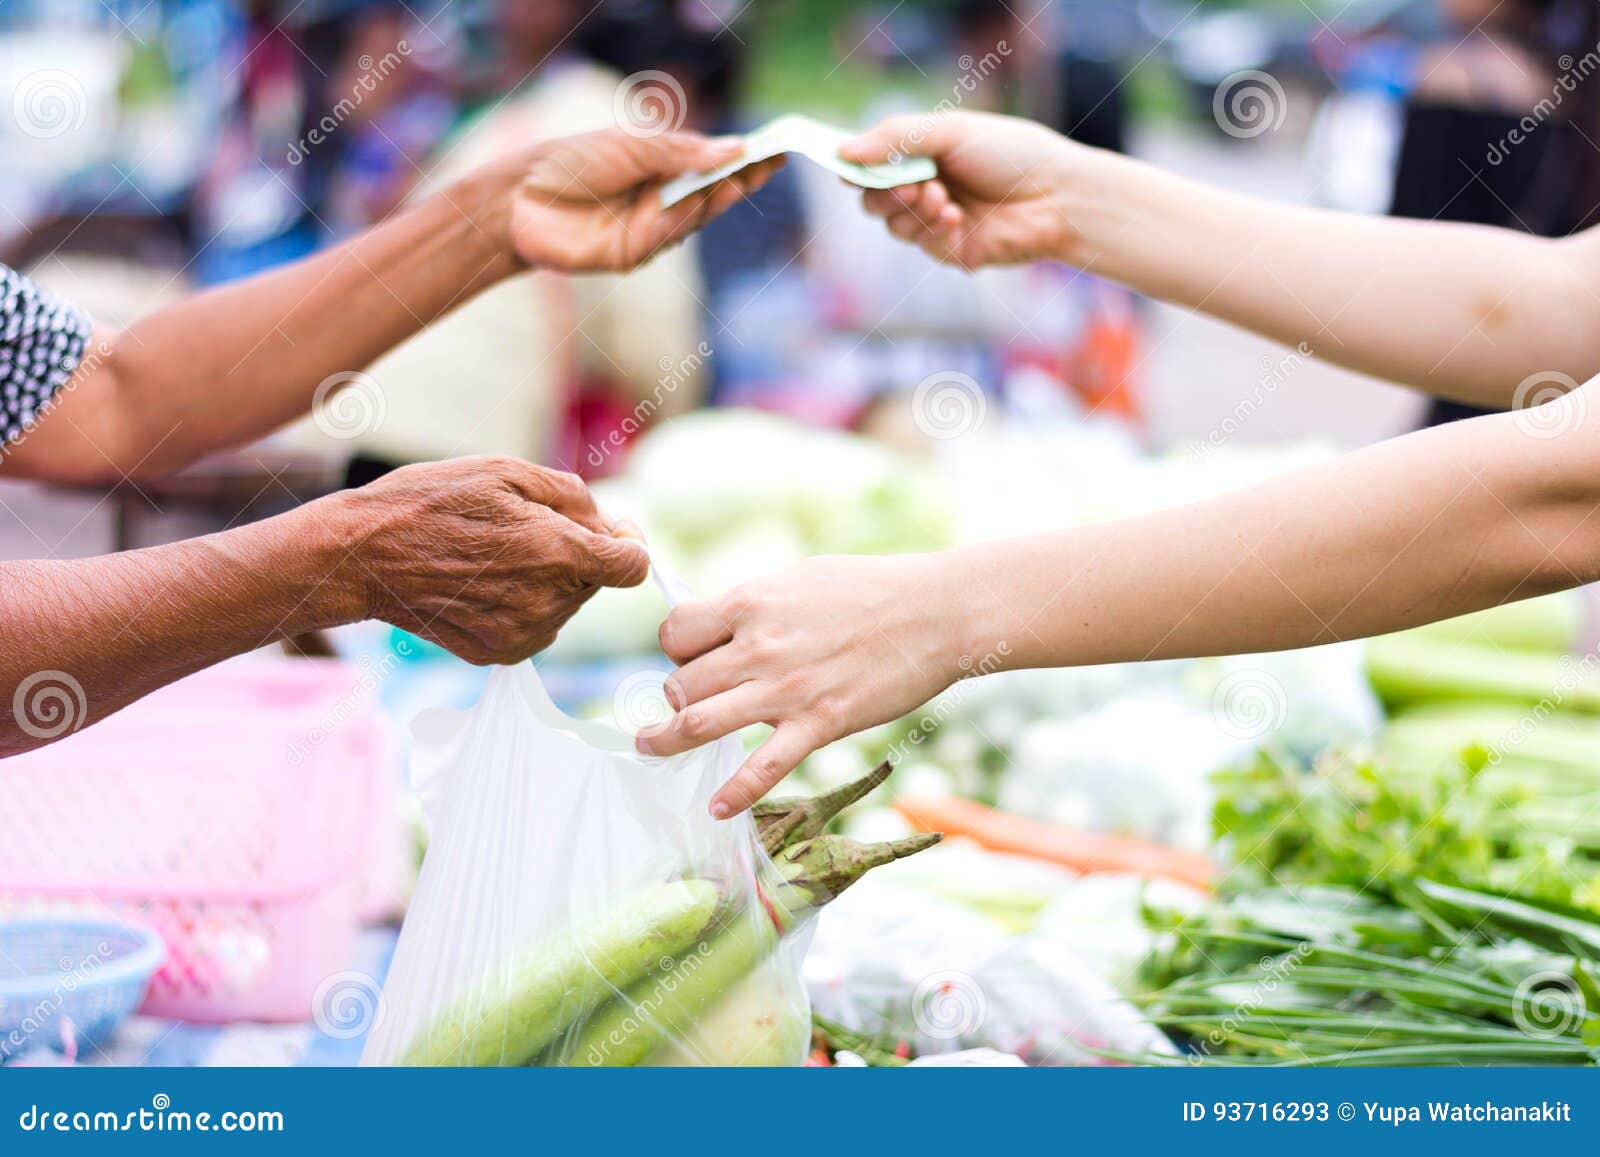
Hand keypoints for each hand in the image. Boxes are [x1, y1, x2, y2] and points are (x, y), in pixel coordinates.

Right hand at [337, 456, 648, 663]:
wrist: (362, 556)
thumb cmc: (431, 502)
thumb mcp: (506, 470)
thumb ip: (574, 496)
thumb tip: (613, 526)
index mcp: (557, 553)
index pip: (634, 566)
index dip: (626, 543)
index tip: (603, 530)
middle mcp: (547, 602)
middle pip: (597, 581)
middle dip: (578, 553)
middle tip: (524, 528)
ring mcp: (522, 634)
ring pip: (567, 604)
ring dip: (549, 580)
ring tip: (495, 554)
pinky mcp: (499, 654)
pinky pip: (536, 626)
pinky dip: (523, 604)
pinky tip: (484, 581)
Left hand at [503, 129, 785, 271]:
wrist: (520, 199)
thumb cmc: (572, 162)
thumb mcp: (631, 146)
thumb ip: (680, 152)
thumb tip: (733, 148)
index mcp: (662, 169)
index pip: (713, 165)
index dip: (743, 160)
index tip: (774, 150)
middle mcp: (660, 200)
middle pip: (711, 194)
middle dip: (740, 180)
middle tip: (765, 166)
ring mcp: (648, 230)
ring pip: (692, 218)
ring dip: (715, 199)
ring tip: (738, 178)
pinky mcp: (632, 255)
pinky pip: (665, 238)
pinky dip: (680, 221)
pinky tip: (693, 202)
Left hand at [636, 553, 978, 816]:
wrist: (937, 613)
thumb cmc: (873, 589)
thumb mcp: (802, 580)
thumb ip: (759, 605)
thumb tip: (726, 622)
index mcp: (752, 603)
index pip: (676, 633)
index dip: (675, 649)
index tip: (690, 657)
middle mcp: (758, 647)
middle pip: (682, 682)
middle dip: (674, 697)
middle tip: (686, 703)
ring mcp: (787, 690)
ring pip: (701, 722)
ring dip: (668, 741)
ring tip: (651, 750)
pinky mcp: (820, 724)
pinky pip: (764, 767)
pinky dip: (735, 792)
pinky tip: (716, 808)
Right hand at [839, 111, 1083, 268]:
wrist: (1057, 195)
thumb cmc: (1011, 153)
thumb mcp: (951, 131)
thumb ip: (897, 138)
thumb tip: (842, 150)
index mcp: (923, 154)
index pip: (873, 163)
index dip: (855, 167)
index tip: (844, 168)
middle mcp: (925, 187)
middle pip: (874, 199)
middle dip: (884, 193)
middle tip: (908, 184)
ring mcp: (937, 222)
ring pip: (894, 225)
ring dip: (912, 211)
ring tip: (941, 197)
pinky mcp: (952, 251)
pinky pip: (922, 245)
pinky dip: (934, 230)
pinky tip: (957, 218)